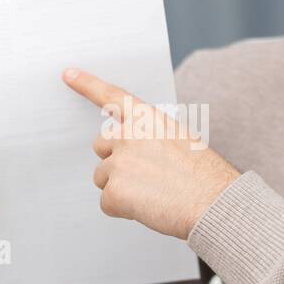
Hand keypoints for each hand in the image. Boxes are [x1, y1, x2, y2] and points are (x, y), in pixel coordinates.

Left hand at [62, 67, 239, 239]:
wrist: (214, 202)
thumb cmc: (204, 176)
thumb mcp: (179, 140)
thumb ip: (149, 137)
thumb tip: (130, 152)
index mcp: (147, 118)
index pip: (111, 96)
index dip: (87, 84)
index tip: (68, 74)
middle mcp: (128, 135)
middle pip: (101, 146)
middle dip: (116, 160)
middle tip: (146, 175)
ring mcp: (118, 162)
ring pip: (103, 177)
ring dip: (121, 187)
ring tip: (154, 193)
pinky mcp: (113, 190)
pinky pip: (106, 203)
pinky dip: (123, 210)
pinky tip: (148, 207)